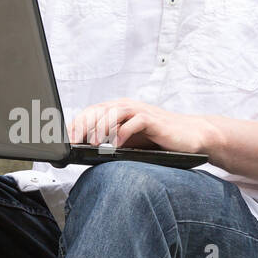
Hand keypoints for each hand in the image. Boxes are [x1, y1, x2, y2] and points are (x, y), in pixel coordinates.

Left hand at [66, 98, 218, 157]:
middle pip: (98, 111)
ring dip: (102, 128)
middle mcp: (126, 107)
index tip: (67, 140)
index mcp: (117, 110)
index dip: (77, 125)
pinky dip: (124, 132)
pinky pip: (134, 121)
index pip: (91, 112)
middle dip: (84, 126)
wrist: (190, 136)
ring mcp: (139, 111)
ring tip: (95, 143)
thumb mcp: (130, 140)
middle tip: (76, 142)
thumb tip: (85, 150)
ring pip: (113, 113)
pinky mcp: (153, 119)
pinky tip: (118, 144)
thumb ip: (111, 140)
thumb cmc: (158, 139)